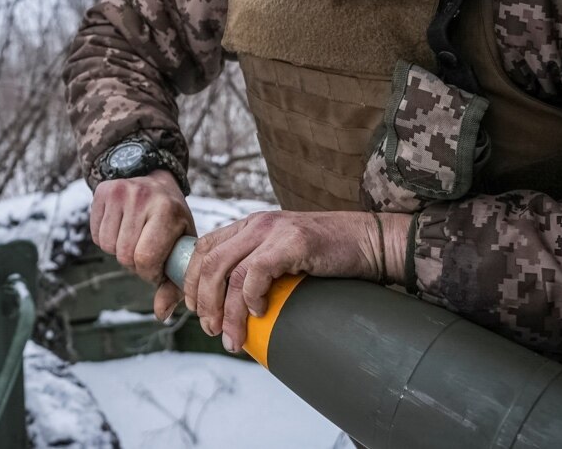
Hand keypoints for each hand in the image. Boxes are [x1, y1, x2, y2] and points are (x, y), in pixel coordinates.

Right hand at [90, 169, 194, 319]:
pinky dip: (107, 240)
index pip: (145, 258)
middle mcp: (141, 197)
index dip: (149, 273)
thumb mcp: (181, 246)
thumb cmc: (172, 220)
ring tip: (134, 239)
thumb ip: (174, 282)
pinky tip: (121, 229)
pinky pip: (96, 235)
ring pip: (108, 246)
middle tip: (145, 254)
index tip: (156, 268)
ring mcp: (119, 192)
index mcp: (167, 210)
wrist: (154, 179)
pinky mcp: (101, 192)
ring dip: (120, 252)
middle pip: (124, 255)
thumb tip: (160, 314)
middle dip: (134, 264)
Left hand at [181, 210, 410, 353]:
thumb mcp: (285, 255)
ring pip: (229, 273)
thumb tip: (239, 310)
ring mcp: (273, 231)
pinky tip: (258, 313)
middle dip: (203, 301)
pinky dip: (250, 296)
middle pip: (209, 263)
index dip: (191, 280)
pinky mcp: (292, 243)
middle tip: (210, 329)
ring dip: (225, 311)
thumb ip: (261, 269)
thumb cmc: (331, 256)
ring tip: (230, 337)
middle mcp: (256, 224)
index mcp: (249, 226)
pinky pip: (256, 272)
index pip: (204, 249)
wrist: (370, 241)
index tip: (193, 309)